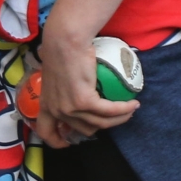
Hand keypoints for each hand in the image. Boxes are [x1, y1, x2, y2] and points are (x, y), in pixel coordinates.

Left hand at [34, 21, 137, 147]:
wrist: (65, 38)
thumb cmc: (61, 49)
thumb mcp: (56, 74)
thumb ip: (61, 87)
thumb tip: (74, 89)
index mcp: (47, 104)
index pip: (47, 132)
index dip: (58, 141)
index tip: (69, 142)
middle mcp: (57, 110)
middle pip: (84, 129)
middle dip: (102, 126)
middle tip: (115, 116)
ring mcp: (70, 108)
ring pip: (100, 123)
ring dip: (119, 119)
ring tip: (130, 110)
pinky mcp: (85, 102)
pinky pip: (109, 111)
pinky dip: (123, 109)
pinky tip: (133, 104)